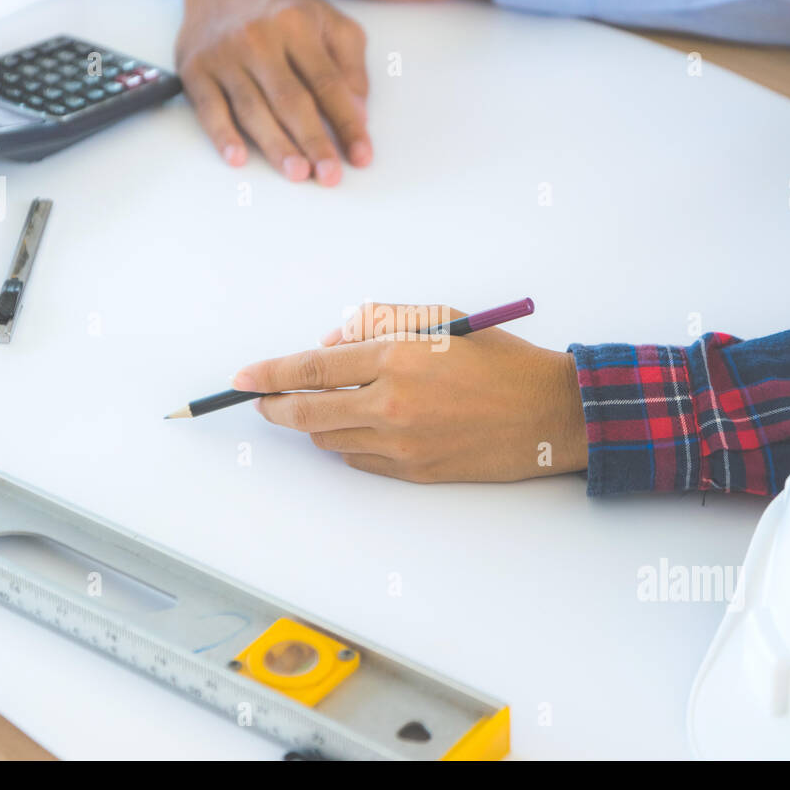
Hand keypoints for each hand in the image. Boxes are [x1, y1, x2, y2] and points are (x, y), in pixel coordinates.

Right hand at [176, 0, 370, 185]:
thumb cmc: (284, 8)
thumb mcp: (329, 22)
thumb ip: (350, 65)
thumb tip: (357, 114)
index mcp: (297, 24)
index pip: (327, 83)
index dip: (346, 122)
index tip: (361, 155)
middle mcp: (258, 38)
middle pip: (290, 99)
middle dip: (313, 141)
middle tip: (330, 176)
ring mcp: (224, 54)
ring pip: (252, 108)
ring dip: (276, 145)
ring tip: (297, 174)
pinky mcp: (195, 68)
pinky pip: (209, 107)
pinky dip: (222, 134)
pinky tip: (238, 158)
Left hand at [233, 303, 587, 482]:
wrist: (548, 413)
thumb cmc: (499, 358)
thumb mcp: (441, 318)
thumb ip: (379, 320)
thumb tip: (332, 340)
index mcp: (397, 357)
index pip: (311, 367)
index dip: (268, 373)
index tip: (241, 378)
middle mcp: (392, 404)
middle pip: (306, 413)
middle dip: (274, 406)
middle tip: (263, 400)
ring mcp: (402, 444)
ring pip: (329, 439)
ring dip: (315, 423)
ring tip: (325, 405)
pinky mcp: (414, 471)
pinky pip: (359, 460)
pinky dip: (348, 443)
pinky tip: (362, 426)